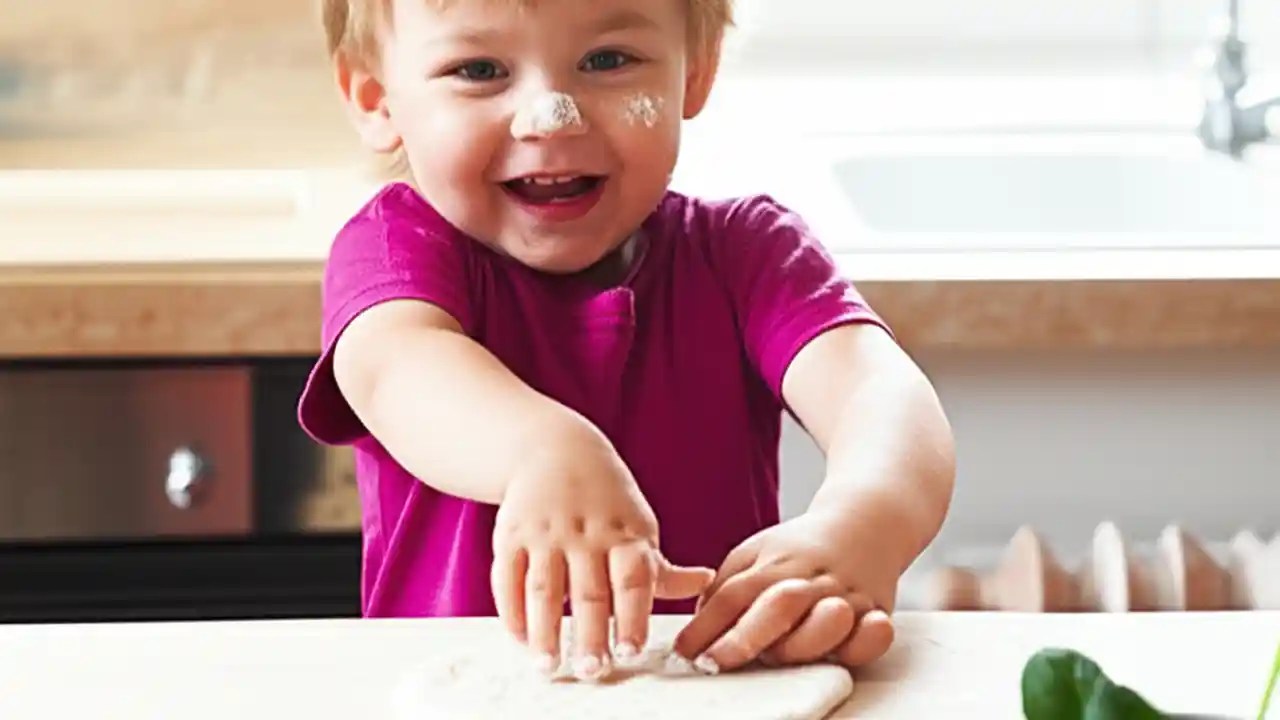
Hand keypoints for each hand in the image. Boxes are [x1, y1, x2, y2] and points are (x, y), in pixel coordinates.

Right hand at [490, 426, 713, 679]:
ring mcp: (546, 534)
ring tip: (549, 664)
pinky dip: (512, 610)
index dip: (634, 615)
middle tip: (593, 669)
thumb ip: (662, 567)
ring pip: (544, 588)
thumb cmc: (605, 498)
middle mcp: (585, 534)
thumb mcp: (638, 525)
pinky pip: (508, 577)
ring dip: (545, 630)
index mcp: (624, 534)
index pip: (633, 579)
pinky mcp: (511, 535)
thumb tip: (705, 583)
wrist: (554, 448)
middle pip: (589, 591)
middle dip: (591, 633)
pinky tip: (521, 638)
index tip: (632, 650)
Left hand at [672, 513, 897, 673]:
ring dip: (800, 642)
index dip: (706, 626)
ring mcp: (844, 596)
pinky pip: (874, 632)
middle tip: (715, 661)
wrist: (864, 521)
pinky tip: (844, 646)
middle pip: (775, 608)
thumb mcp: (755, 554)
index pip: (733, 597)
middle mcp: (808, 581)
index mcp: (773, 565)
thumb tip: (698, 631)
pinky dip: (864, 640)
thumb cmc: (801, 548)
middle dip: (742, 638)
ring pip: (824, 622)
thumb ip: (726, 589)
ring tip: (777, 655)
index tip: (685, 652)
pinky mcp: (875, 611)